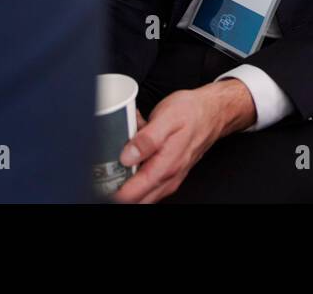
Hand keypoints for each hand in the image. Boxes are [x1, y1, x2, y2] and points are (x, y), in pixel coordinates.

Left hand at [113, 80, 253, 203]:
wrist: (213, 112)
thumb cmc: (192, 112)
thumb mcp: (168, 116)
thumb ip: (147, 138)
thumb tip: (127, 156)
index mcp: (165, 166)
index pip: (131, 194)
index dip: (111, 192)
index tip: (99, 182)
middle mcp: (167, 178)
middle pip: (134, 199)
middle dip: (117, 188)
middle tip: (105, 171)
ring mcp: (168, 178)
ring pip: (140, 194)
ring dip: (126, 180)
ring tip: (123, 157)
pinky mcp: (168, 174)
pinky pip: (146, 183)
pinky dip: (136, 173)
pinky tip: (134, 155)